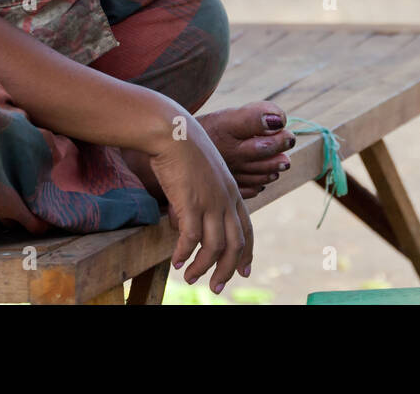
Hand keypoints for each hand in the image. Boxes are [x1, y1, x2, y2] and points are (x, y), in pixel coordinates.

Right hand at [147, 114, 253, 292]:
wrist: (172, 131)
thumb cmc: (181, 148)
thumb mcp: (200, 173)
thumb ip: (199, 197)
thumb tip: (183, 222)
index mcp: (232, 191)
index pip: (247, 229)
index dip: (247, 254)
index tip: (244, 272)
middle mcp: (226, 199)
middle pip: (236, 245)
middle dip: (227, 271)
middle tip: (216, 288)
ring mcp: (210, 201)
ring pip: (215, 247)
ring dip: (203, 267)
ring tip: (190, 277)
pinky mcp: (191, 203)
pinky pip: (191, 239)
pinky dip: (185, 254)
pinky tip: (176, 262)